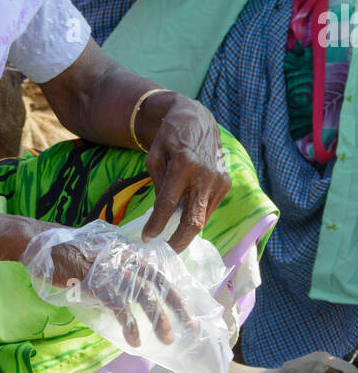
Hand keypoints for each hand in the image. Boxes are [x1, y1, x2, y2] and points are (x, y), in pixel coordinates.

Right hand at [25, 230, 195, 347]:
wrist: (44, 246)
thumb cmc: (73, 257)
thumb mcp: (103, 264)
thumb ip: (120, 278)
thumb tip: (135, 302)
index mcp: (130, 255)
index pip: (160, 275)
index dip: (177, 295)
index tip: (189, 316)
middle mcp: (125, 259)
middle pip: (158, 284)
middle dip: (176, 308)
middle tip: (188, 330)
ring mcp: (110, 269)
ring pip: (143, 294)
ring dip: (157, 318)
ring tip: (166, 339)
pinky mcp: (95, 280)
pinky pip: (118, 304)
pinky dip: (129, 324)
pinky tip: (135, 340)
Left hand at [142, 97, 230, 252]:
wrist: (197, 119)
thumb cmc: (170, 137)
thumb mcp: (154, 157)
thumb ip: (157, 185)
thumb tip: (161, 214)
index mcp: (183, 164)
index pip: (168, 204)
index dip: (157, 225)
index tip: (147, 238)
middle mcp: (205, 174)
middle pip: (193, 220)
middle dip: (179, 241)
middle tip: (165, 253)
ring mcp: (219, 180)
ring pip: (203, 218)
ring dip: (187, 231)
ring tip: (171, 238)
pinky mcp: (226, 183)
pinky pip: (209, 208)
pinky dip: (196, 216)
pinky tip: (184, 218)